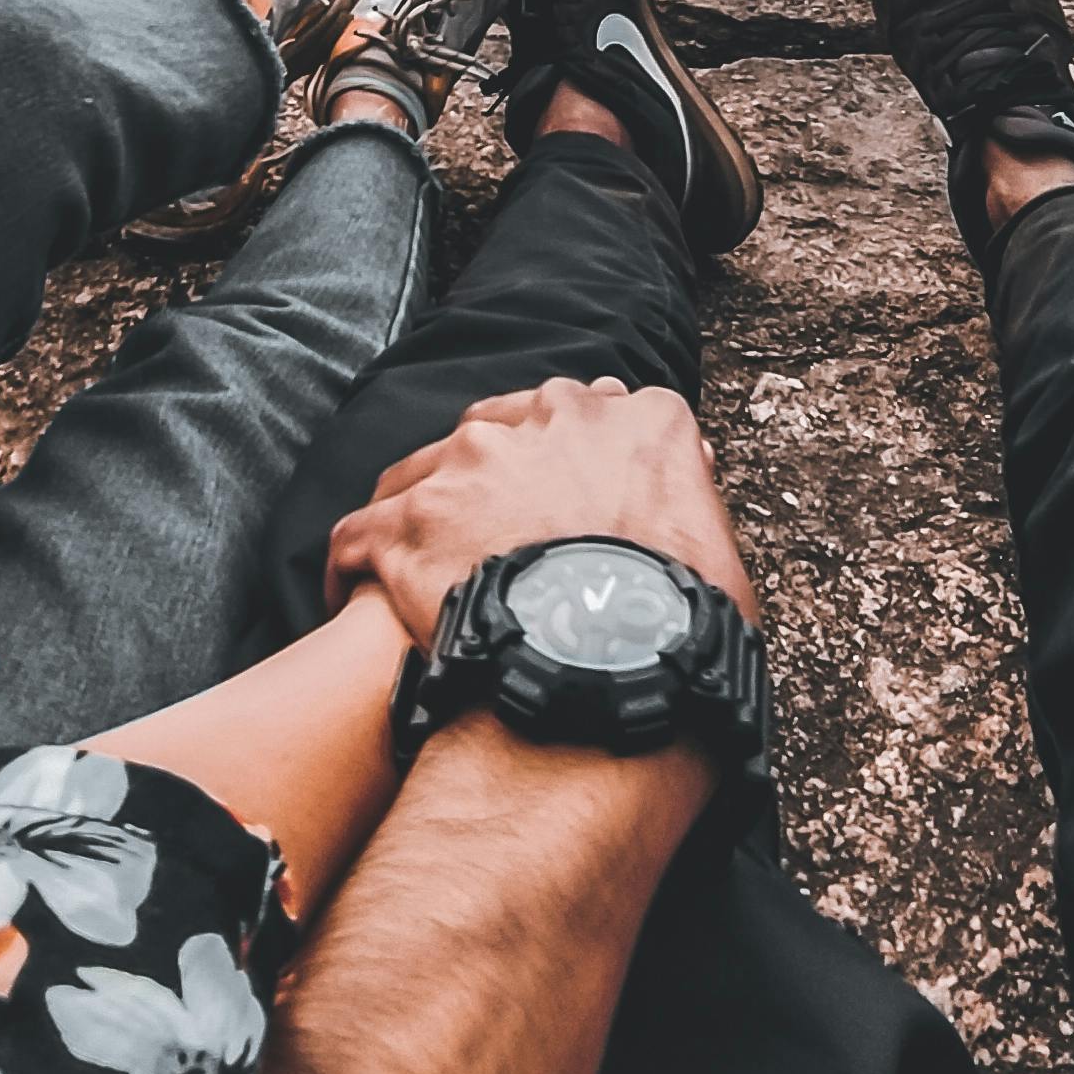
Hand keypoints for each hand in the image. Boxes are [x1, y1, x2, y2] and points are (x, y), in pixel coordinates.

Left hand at [324, 377, 756, 651]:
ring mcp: (470, 463)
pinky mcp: (410, 521)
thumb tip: (687, 474)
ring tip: (418, 566)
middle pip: (503, 428)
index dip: (576, 458)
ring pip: (425, 470)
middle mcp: (546, 419)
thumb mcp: (720, 543)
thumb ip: (689, 496)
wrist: (613, 659)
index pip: (597, 413)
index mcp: (633, 420)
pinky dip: (354, 562)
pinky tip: (353, 594)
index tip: (569, 492)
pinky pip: (361, 533)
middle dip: (495, 475)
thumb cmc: (683, 619)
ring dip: (423, 514)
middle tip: (494, 534)